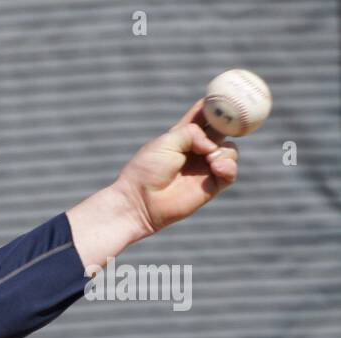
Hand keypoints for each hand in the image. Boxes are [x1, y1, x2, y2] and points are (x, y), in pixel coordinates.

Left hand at [113, 98, 239, 237]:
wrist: (140, 201)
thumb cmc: (147, 169)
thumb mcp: (166, 141)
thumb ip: (192, 133)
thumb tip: (212, 144)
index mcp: (183, 135)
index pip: (204, 115)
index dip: (215, 104)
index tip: (226, 94)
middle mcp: (197, 149)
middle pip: (223, 130)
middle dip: (232, 123)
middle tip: (238, 118)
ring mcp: (205, 167)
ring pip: (230, 150)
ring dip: (225, 151)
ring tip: (210, 158)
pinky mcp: (211, 185)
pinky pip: (230, 171)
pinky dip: (228, 166)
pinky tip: (216, 166)